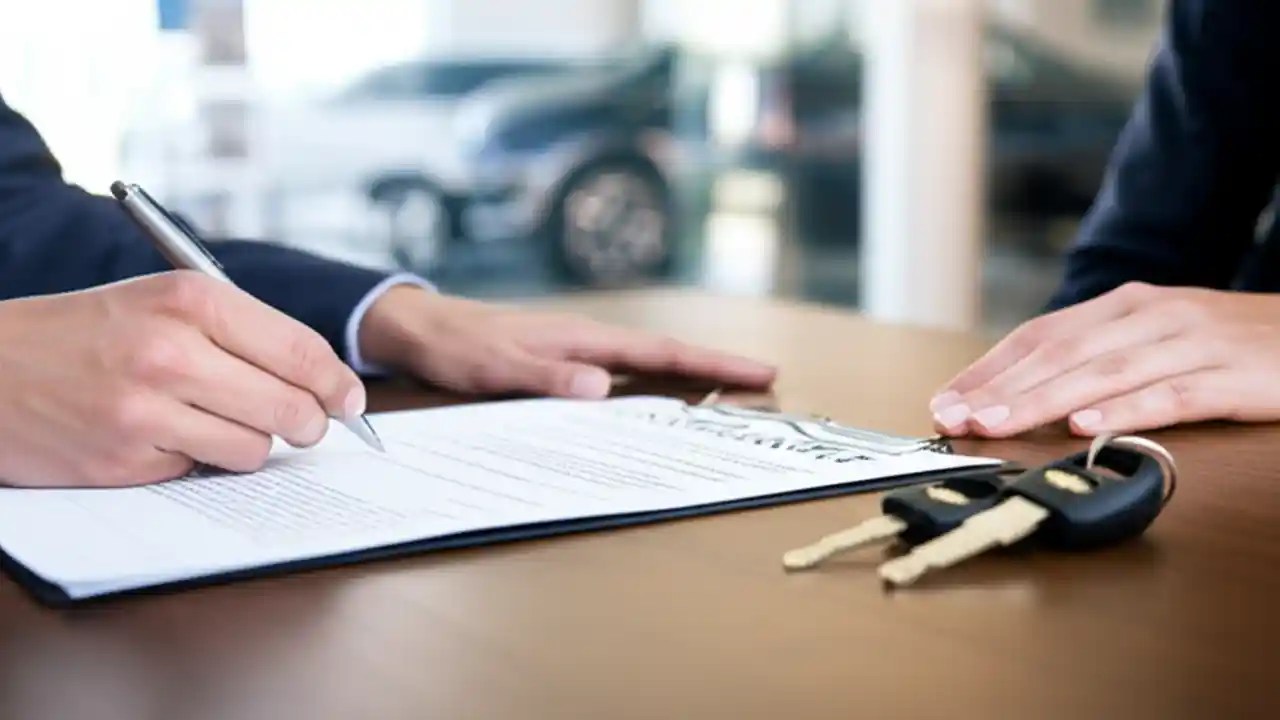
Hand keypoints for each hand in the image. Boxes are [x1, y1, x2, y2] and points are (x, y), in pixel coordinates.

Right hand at [0, 272, 364, 486]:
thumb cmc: (87, 333)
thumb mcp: (162, 302)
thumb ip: (243, 333)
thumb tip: (326, 383)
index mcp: (190, 299)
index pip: (302, 350)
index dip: (338, 384)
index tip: (350, 401)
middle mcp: (171, 350)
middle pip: (293, 407)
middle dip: (308, 423)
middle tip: (302, 423)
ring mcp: (146, 409)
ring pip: (256, 448)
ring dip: (247, 444)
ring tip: (206, 420)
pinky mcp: (124, 459)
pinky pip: (202, 471)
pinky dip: (194, 460)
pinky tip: (160, 437)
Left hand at [357, 287, 776, 397]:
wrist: (424, 327)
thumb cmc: (459, 347)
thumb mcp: (498, 368)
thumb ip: (548, 378)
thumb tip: (604, 387)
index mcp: (583, 337)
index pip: (663, 351)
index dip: (713, 363)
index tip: (760, 371)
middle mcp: (589, 339)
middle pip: (667, 354)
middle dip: (717, 366)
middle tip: (764, 381)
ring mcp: (579, 347)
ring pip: (648, 361)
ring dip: (689, 373)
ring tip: (729, 388)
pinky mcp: (564, 358)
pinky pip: (623, 370)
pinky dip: (653, 380)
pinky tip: (659, 395)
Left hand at [929, 282, 1279, 437]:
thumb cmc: (1228, 342)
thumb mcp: (1156, 337)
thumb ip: (1098, 357)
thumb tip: (1025, 393)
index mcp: (1124, 306)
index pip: (1039, 335)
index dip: (988, 369)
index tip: (945, 401)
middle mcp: (1149, 316)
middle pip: (1059, 354)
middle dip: (1000, 389)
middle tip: (953, 418)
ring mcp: (1189, 343)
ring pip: (1101, 373)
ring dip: (1040, 401)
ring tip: (996, 425)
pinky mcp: (1229, 376)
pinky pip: (1169, 395)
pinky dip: (1124, 410)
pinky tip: (1085, 425)